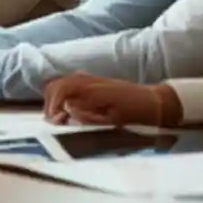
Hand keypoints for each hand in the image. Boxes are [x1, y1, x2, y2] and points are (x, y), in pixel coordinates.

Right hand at [42, 72, 181, 126]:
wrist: (152, 103)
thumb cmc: (135, 113)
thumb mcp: (113, 120)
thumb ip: (87, 115)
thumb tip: (66, 110)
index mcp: (90, 87)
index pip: (59, 90)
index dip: (52, 107)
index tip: (56, 122)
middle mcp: (86, 79)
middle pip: (54, 86)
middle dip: (50, 106)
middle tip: (57, 124)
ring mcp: (87, 79)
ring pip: (59, 85)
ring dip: (55, 102)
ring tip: (62, 120)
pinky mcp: (90, 82)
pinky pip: (68, 87)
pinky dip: (62, 99)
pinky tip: (70, 113)